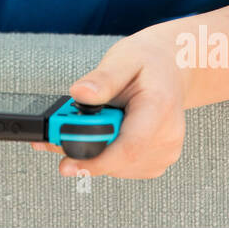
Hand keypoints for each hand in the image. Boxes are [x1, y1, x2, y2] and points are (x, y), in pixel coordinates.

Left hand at [30, 31, 186, 178]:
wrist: (170, 69)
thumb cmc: (147, 62)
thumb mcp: (122, 60)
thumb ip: (102, 79)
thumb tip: (79, 93)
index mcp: (159, 108)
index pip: (128, 148)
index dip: (96, 161)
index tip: (66, 163)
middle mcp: (167, 136)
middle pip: (118, 161)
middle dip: (84, 151)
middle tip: (58, 133)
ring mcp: (165, 152)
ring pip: (117, 168)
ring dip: (94, 152)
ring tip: (86, 123)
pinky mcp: (158, 161)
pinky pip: (123, 168)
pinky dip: (106, 155)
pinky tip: (104, 132)